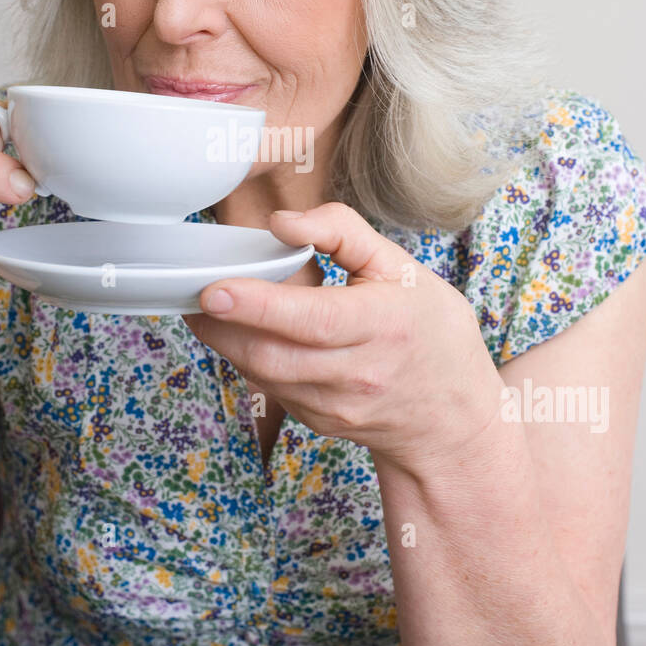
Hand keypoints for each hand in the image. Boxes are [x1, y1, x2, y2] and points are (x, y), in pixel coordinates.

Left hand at [182, 201, 503, 472]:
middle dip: (220, 325)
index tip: (214, 288)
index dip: (258, 305)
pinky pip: (271, 389)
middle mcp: (358, 374)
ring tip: (206, 308)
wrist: (454, 415)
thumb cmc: (428, 328)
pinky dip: (248, 360)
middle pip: (271, 355)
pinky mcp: (319, 423)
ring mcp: (336, 406)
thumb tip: (281, 223)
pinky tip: (242, 334)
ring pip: (262, 375)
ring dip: (225, 342)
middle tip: (191, 291)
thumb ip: (340, 231)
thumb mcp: (400, 265)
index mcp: (382, 326)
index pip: (312, 319)